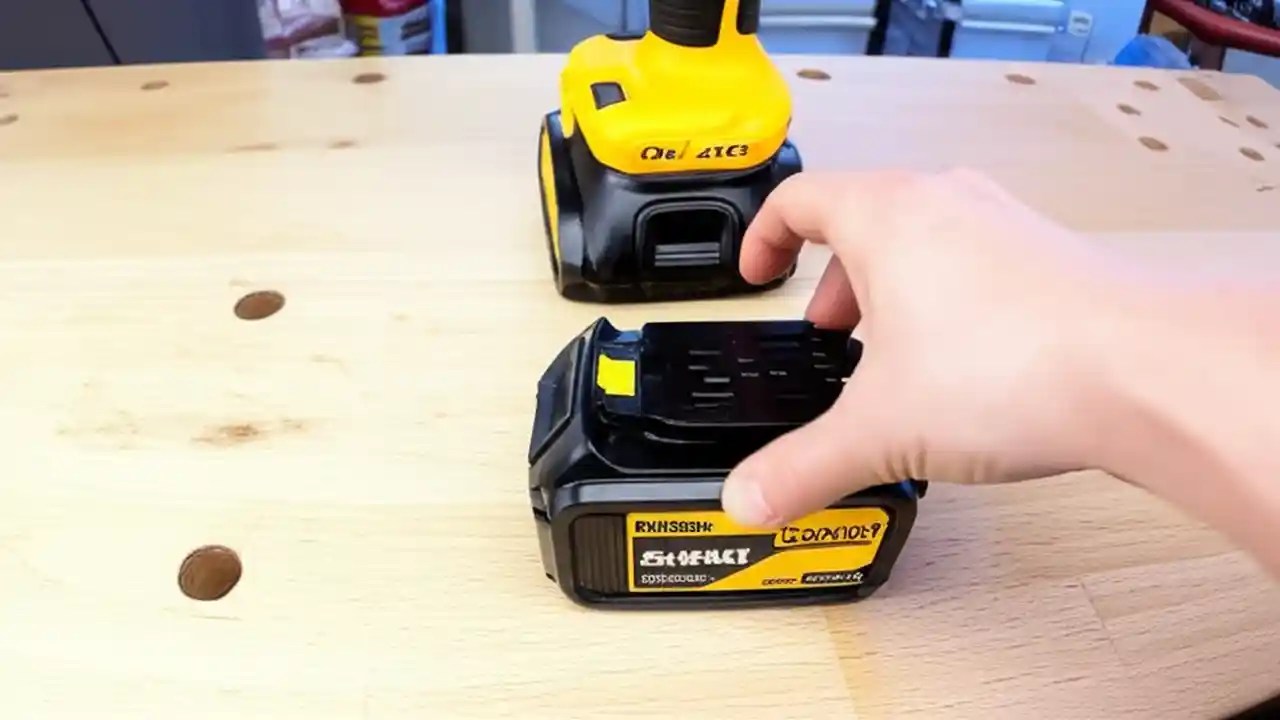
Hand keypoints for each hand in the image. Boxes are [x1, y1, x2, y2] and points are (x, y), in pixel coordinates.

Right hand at [721, 169, 1127, 527]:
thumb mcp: (878, 430)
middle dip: (834, 282)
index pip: (799, 197)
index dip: (763, 237)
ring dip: (894, 290)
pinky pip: (978, 263)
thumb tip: (747, 496)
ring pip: (925, 238)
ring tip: (891, 356)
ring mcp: (1006, 224)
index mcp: (887, 215)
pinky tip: (961, 368)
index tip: (756, 274)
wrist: (1145, 374)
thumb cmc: (1013, 367)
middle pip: (863, 217)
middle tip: (827, 332)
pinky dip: (950, 302)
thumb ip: (801, 467)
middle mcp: (947, 202)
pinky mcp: (1051, 259)